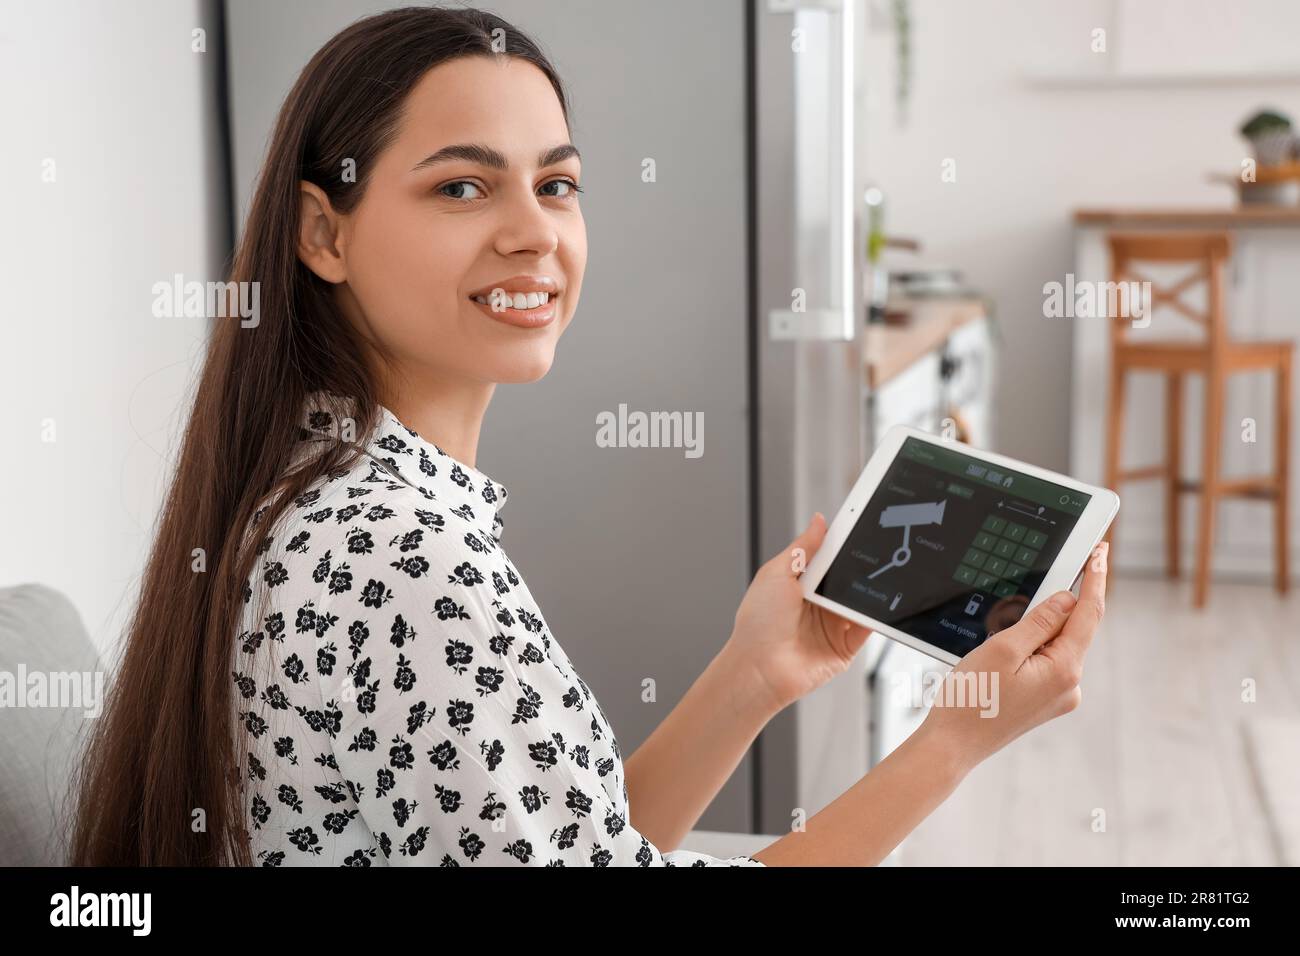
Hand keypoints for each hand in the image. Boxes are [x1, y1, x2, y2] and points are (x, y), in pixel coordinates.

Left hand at [724, 513, 873, 713]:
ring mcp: (834, 624)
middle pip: (849, 578)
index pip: (830, 558)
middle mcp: (820, 603)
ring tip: (882, 573)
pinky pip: (868, 627)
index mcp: (802, 583)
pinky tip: (881, 604)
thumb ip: (802, 547)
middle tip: (877, 549)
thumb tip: (820, 521)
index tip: (861, 526)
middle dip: (862, 566)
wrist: (759, 667)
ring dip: (871, 589)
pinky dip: (877, 616)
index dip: (844, 544)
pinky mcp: (846, 647)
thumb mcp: (777, 573)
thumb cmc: (757, 623)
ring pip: (862, 600)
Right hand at [918, 542, 1108, 775]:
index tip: (1100, 551)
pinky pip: (1045, 663)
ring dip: (1034, 633)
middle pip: (1072, 629)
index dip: (1095, 579)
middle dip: (1052, 609)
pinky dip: (1030, 650)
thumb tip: (1067, 599)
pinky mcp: (1044, 701)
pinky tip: (1001, 659)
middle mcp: (1070, 686)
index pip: (1088, 613)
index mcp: (1064, 670)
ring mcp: (1058, 697)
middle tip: (1022, 604)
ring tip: (994, 649)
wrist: (953, 745)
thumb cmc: (971, 699)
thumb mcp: (1002, 649)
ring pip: (1055, 647)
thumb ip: (1039, 621)